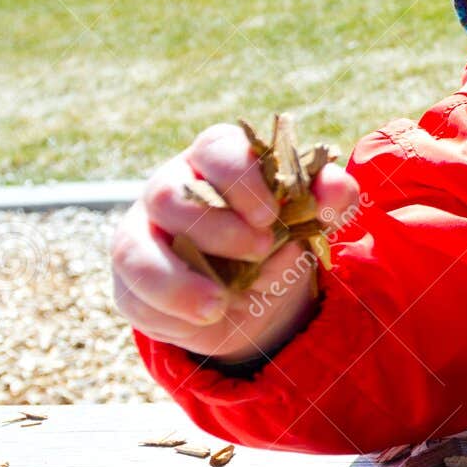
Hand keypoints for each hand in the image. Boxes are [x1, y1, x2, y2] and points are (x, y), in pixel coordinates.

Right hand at [110, 123, 359, 361]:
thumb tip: (335, 187)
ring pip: (135, 248)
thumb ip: (331, 198)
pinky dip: (171, 310)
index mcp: (217, 162)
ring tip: (219, 303)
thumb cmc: (281, 239)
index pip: (216, 148)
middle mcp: (172, 189)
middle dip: (216, 228)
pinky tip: (206, 317)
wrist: (256, 296)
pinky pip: (134, 293)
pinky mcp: (130, 278)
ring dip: (179, 280)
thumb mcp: (312, 221)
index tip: (272, 215)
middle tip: (260, 251)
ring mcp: (143, 232)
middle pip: (168, 194)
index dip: (240, 179)